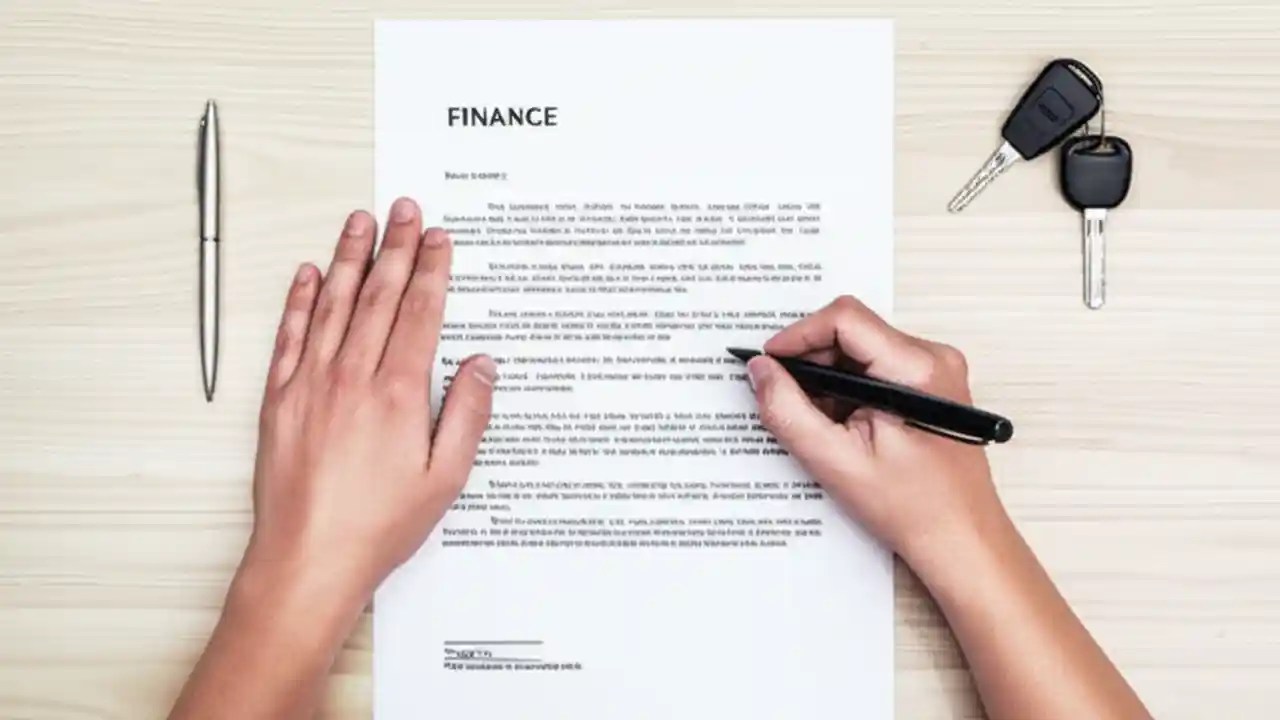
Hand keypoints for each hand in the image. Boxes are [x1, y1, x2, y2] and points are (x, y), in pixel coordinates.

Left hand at [242, 197, 495, 607]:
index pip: (419, 314)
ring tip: (360, 222)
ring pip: (332, 304)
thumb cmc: (378, 525)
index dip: (432, 270)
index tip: (439, 238)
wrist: (308, 558)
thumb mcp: (445, 478)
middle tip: (404, 210)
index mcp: (398, 394)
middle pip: (378, 296)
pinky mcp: (279, 399)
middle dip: (396, 248)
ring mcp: (311, 384)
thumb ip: (466, 414)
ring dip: (348, 258)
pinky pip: (289, 336)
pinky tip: (307, 275)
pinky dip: (298, 300)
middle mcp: (352, 378)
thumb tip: (481, 364)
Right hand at [745, 296, 1004, 571]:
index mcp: (917, 370)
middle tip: (782, 397)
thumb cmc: (916, 508)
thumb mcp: (837, 462)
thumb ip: (789, 411)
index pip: (845, 319)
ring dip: (827, 377)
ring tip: (814, 420)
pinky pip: (876, 368)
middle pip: (852, 331)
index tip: (769, 362)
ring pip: (860, 349)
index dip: (798, 335)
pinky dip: (847, 388)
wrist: (962, 539)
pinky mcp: (930, 386)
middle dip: (810, 360)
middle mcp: (933, 359)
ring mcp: (935, 371)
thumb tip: (761, 371)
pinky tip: (839, 424)